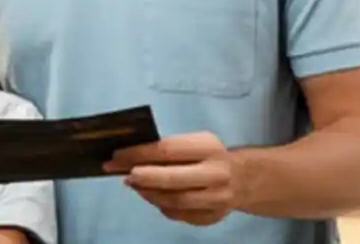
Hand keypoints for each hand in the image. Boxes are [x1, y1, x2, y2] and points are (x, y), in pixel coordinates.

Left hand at [106, 131, 244, 226]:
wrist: (243, 178)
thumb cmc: (207, 156)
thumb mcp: (193, 143)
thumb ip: (166, 149)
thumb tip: (128, 156)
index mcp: (209, 147)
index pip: (167, 150)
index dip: (138, 154)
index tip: (116, 156)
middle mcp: (216, 173)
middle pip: (172, 179)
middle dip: (142, 177)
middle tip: (123, 175)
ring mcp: (218, 198)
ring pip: (175, 201)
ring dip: (149, 193)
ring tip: (134, 185)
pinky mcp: (214, 216)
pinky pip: (180, 214)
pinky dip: (161, 206)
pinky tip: (151, 196)